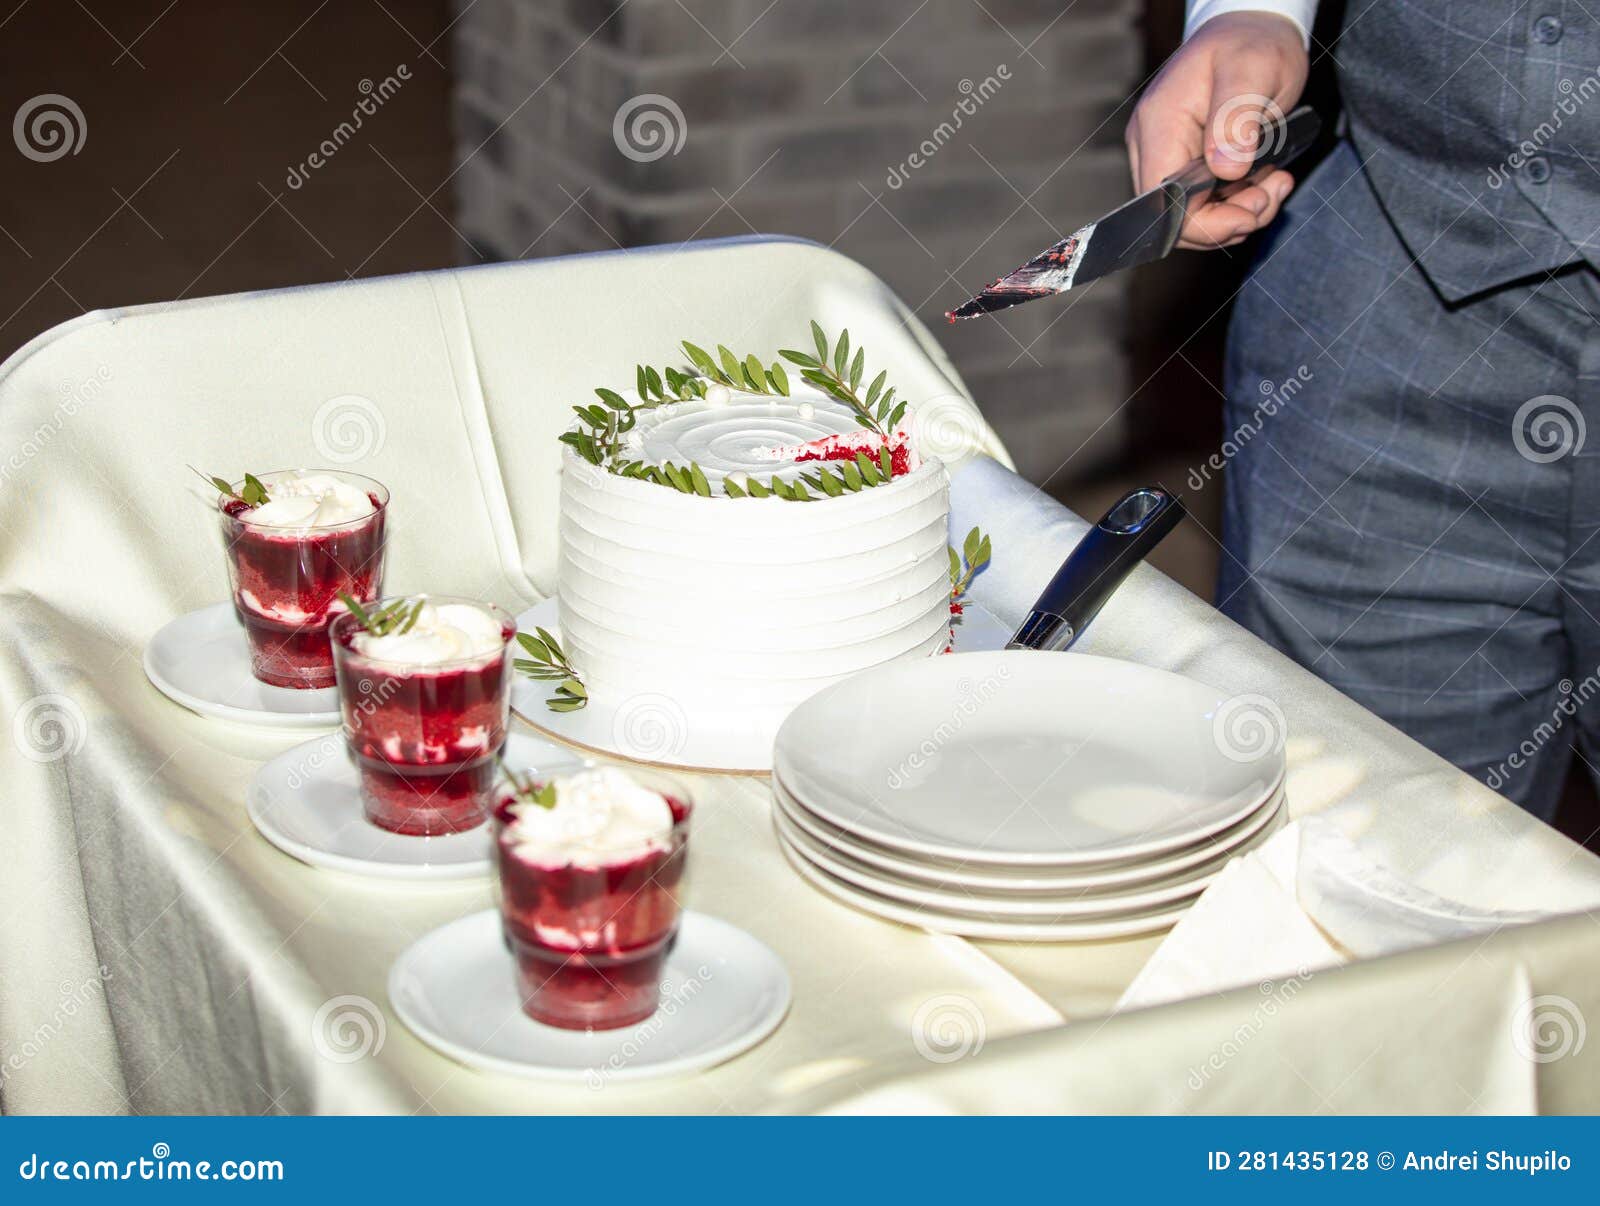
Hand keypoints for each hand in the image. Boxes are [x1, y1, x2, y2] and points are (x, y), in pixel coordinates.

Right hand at [1124, 12, 1308, 249]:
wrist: (1252, 29)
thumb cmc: (1251, 42)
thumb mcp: (1252, 70)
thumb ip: (1236, 120)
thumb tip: (1226, 171)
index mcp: (1160, 126)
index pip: (1164, 203)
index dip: (1206, 223)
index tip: (1253, 209)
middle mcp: (1153, 146)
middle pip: (1177, 218)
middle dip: (1229, 221)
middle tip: (1272, 195)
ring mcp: (1167, 156)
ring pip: (1193, 218)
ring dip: (1240, 214)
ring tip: (1275, 185)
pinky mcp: (1186, 164)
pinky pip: (1205, 204)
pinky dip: (1239, 204)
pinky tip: (1265, 182)